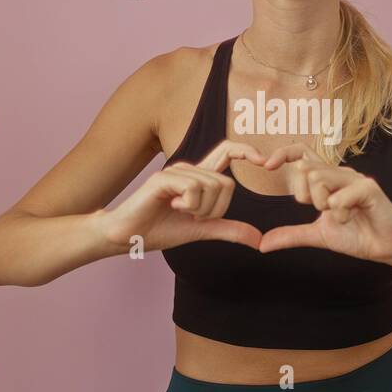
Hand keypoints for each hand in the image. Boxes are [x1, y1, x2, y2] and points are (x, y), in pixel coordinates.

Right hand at [97, 140, 266, 251]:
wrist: (127, 235)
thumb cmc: (159, 230)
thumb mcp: (201, 230)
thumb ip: (228, 230)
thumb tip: (259, 240)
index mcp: (199, 178)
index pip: (227, 152)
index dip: (246, 151)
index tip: (264, 160)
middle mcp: (189, 169)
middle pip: (226, 183)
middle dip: (217, 210)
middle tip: (194, 217)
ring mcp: (176, 171)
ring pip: (211, 187)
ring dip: (201, 210)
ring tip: (179, 212)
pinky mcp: (164, 178)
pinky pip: (194, 188)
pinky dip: (189, 205)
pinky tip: (171, 207)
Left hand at [257, 143, 391, 264]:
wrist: (387, 249)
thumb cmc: (358, 236)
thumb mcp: (318, 235)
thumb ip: (291, 235)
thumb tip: (262, 244)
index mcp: (328, 178)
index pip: (302, 153)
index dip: (283, 153)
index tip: (266, 165)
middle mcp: (341, 173)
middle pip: (305, 169)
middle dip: (306, 196)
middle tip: (323, 211)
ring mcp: (355, 178)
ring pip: (319, 179)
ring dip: (324, 206)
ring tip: (339, 216)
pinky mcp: (368, 188)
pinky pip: (338, 198)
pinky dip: (340, 215)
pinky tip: (352, 219)